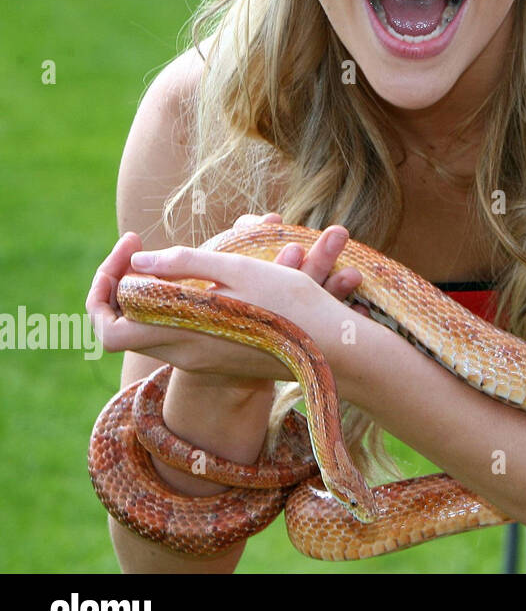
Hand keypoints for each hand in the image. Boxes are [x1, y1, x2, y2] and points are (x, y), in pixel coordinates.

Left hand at [86, 214, 364, 379]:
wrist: (334, 351)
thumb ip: (185, 264)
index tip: (133, 247)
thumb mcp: (240, 272)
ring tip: (172, 263)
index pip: (108, 326)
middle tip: (137, 258)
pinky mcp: (218, 362)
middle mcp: (183, 354)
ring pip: (148, 332)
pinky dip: (175, 309)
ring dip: (149, 297)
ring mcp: (200, 361)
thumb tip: (139, 261)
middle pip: (120, 331)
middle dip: (119, 292)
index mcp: (181, 334)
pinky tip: (203, 283)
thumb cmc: (292, 307)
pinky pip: (177, 336)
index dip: (107, 284)